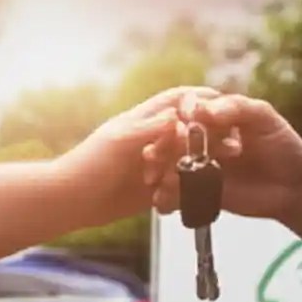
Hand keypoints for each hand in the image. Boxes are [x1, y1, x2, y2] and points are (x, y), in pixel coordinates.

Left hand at [62, 85, 221, 225]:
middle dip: (210, 137)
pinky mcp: (152, 189)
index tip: (224, 106)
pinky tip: (198, 193)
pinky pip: (178, 186)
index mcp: (142, 121)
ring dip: (202, 164)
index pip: (178, 101)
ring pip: (188, 159)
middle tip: (232, 147)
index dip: (201, 99)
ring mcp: (152, 165)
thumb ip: (151, 128)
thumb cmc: (88, 166)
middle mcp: (150, 140)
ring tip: (218, 170)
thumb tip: (180, 114)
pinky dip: (188, 188)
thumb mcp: (121, 141)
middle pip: (189, 130)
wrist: (68, 201)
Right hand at [149, 91, 301, 224]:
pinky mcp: (200, 192)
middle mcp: (202, 142)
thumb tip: (201, 108)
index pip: (186, 115)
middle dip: (160, 148)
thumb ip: (235, 109)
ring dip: (159, 173)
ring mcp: (199, 168)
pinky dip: (167, 197)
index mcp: (213, 119)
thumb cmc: (284, 148)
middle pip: (171, 142)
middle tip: (154, 156)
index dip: (175, 120)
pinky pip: (176, 194)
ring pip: (169, 168)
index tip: (173, 125)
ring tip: (156, 180)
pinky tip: (163, 199)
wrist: (295, 189)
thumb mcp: (264, 118)